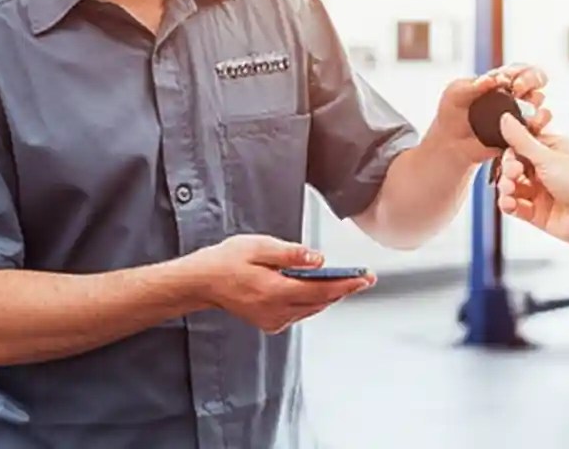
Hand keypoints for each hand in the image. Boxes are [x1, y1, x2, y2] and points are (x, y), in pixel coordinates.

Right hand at [188, 235, 374, 333]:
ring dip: (329, 295)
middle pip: (321, 301)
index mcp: (275, 291)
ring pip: (312, 308)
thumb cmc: (226, 262)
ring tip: (346, 280)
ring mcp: (273, 320)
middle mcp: (276, 311)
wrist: (203, 283)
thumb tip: (317, 259)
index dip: (347, 284)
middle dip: (343, 289)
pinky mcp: (270, 322)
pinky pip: (300, 312)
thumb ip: (291, 253)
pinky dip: (312, 301)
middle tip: (362, 276)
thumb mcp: (259, 246)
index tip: (365, 278)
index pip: (321, 290)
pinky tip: (317, 288)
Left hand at [429, 63, 553, 165]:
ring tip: (522, 112)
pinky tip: (526, 128)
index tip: (506, 80)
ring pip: (540, 104)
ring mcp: (521, 115)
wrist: (450, 141)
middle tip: (516, 89)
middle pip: (537, 79)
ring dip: (534, 105)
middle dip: (530, 80)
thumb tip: (498, 78)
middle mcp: (516, 95)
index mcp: (502, 80)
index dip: (519, 72)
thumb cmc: (452, 112)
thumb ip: (474, 84)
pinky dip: (536, 127)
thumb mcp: (455, 92)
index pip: (521, 69)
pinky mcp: (522, 135)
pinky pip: (537, 130)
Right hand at [494, 114, 568, 253]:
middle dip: (508, 168)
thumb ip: (522, 140)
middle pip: (513, 164)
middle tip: (513, 172)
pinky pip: (513, 205)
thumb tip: (505, 118)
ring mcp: (540, 191)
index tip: (509, 149)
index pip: (522, 143)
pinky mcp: (535, 211)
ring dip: (506, 186)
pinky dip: (508, 203)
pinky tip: (510, 203)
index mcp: (553, 149)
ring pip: (511, 185)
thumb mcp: (548, 157)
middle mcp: (545, 169)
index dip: (512, 147)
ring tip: (510, 190)